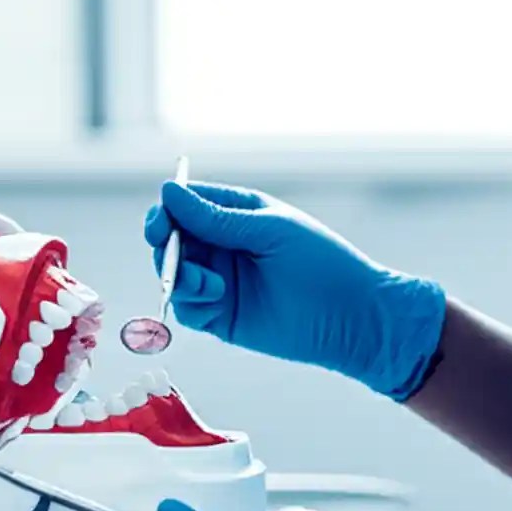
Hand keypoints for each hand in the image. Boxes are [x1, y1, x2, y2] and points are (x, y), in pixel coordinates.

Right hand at [143, 181, 446, 399]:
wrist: (350, 317)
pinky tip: (215, 296)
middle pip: (171, 239)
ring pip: (173, 273)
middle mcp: (224, 245)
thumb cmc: (321, 263)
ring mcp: (220, 281)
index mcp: (237, 213)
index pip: (187, 203)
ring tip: (205, 282)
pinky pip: (186, 307)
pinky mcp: (220, 316)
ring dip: (176, 273)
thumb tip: (168, 193)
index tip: (161, 221)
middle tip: (168, 248)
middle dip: (164, 243)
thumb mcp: (268, 230)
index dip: (167, 210)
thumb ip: (216, 218)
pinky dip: (189, 301)